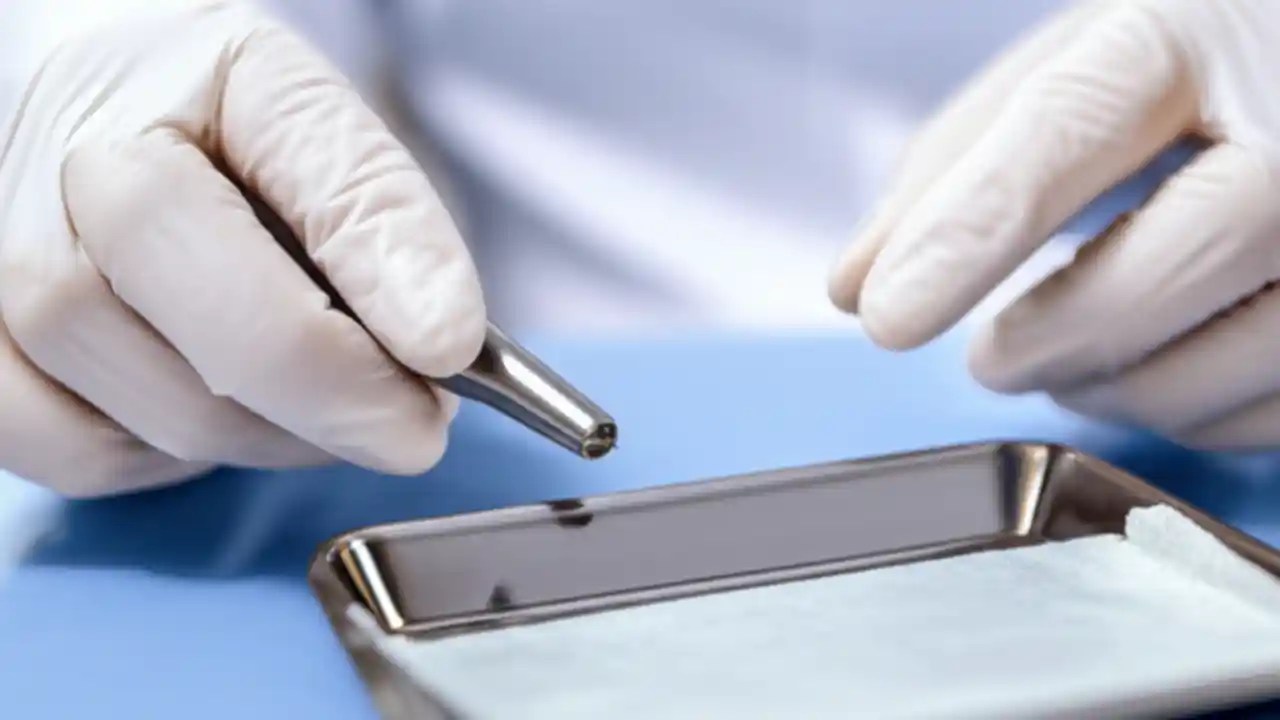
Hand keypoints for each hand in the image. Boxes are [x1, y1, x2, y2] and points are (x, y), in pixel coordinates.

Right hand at [0, 0, 485, 495]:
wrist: (104, 124)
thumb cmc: (219, 134)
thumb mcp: (317, 135)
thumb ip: (381, 221)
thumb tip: (445, 341)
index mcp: (187, 83)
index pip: (299, 182)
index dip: (383, 280)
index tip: (453, 352)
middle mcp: (72, 169)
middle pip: (208, 328)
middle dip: (332, 399)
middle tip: (411, 421)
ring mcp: (4, 267)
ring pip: (149, 415)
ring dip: (267, 437)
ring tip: (314, 398)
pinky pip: (81, 457)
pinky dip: (168, 461)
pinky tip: (210, 409)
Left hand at [829, 0, 1279, 449]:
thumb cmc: (1214, 56)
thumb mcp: (1092, 56)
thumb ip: (965, 157)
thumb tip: (855, 283)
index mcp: (1202, 28)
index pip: (1063, 136)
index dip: (963, 237)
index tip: (888, 316)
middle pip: (1126, 297)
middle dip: (1026, 348)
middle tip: (992, 354)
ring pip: (1188, 384)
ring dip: (1095, 391)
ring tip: (1079, 345)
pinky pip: (1254, 422)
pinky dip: (1181, 413)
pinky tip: (1165, 358)